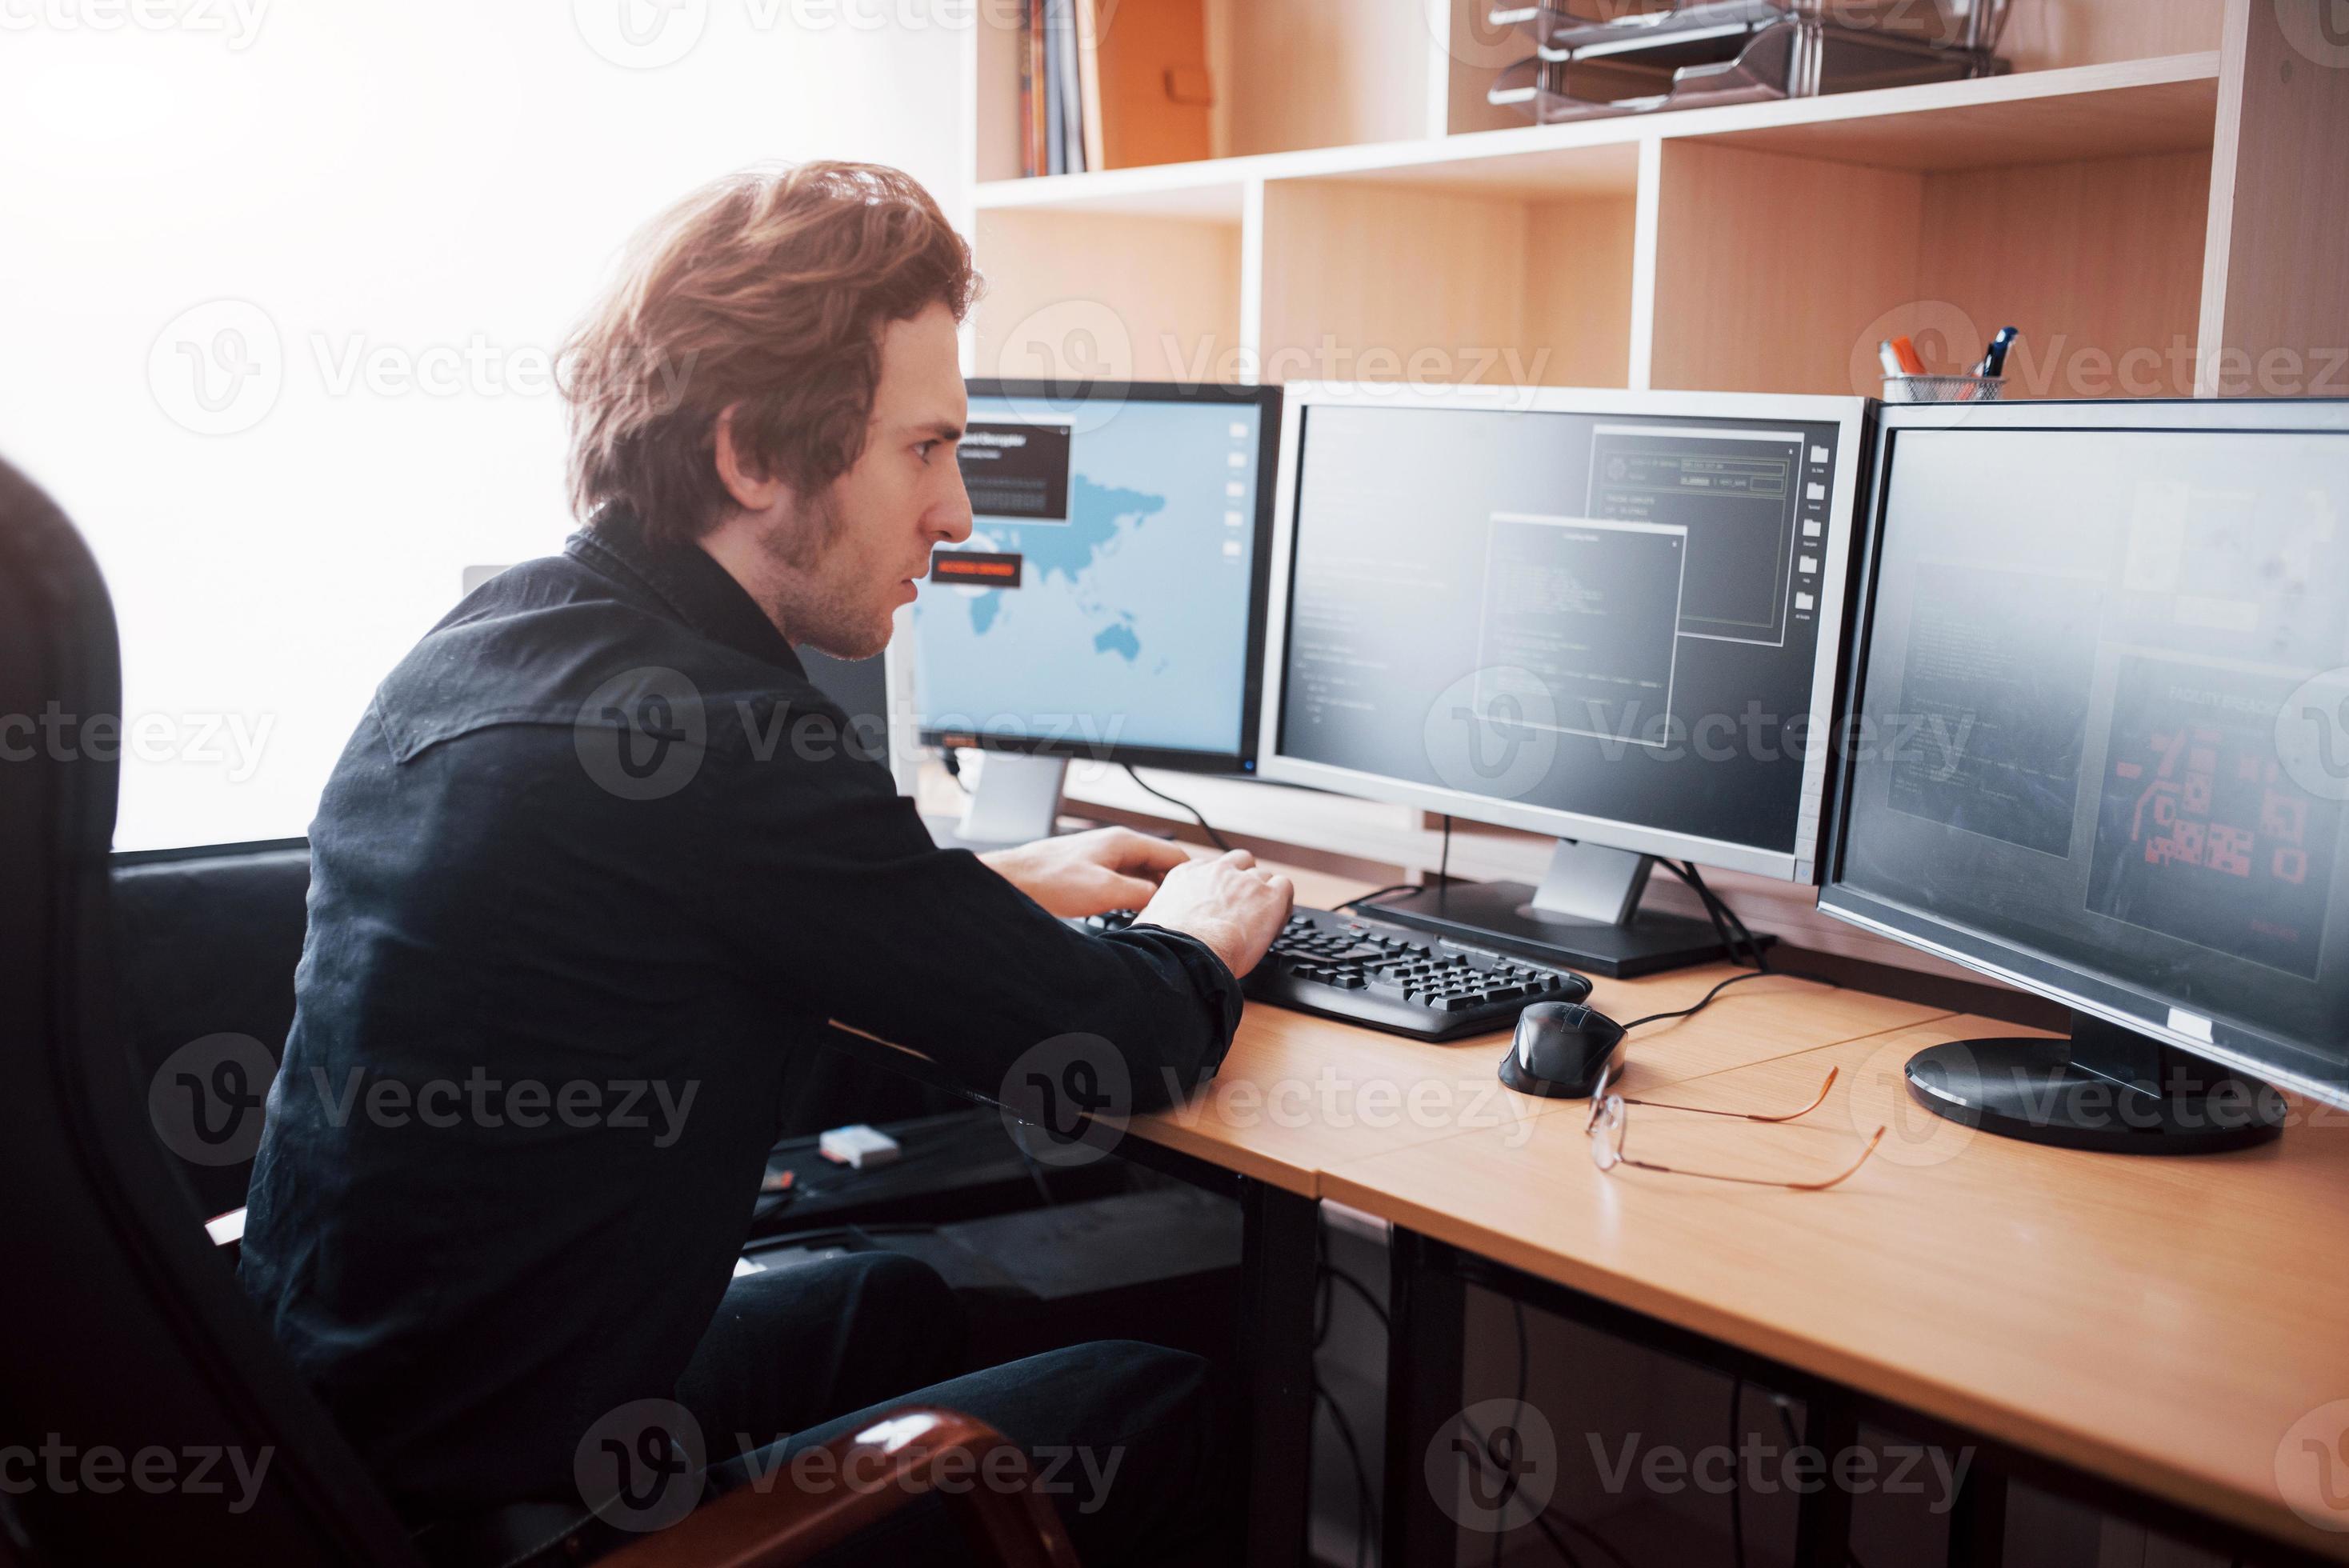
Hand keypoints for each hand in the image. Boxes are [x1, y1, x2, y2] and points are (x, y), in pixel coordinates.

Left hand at [980, 827, 1192, 918]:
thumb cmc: (1049, 880)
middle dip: (1174, 887)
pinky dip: (1133, 898)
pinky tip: (1134, 916)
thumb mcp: (1105, 891)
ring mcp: (1102, 859)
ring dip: (1152, 894)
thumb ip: (1140, 893)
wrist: (1012, 882)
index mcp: (1124, 842)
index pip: (1173, 854)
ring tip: (1164, 916)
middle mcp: (1116, 846)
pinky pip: (1123, 884)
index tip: (1207, 893)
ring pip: (1140, 876)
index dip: (1193, 874)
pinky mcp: (1090, 874)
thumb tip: (1163, 899)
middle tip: (1188, 911)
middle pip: (1158, 865)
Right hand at [1134, 849, 1292, 977]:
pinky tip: (1277, 920)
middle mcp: (1217, 871)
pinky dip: (1284, 902)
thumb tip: (1154, 927)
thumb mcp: (1151, 920)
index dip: (1219, 886)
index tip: (1220, 902)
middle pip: (1240, 861)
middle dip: (1244, 879)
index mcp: (1187, 875)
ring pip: (1264, 875)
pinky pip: (1285, 887)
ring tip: (1262, 918)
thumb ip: (1160, 914)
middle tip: (1244, 905)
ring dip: (1264, 894)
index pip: (1210, 868)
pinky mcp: (1269, 896)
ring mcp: (1245, 881)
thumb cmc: (1166, 945)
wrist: (1188, 954)